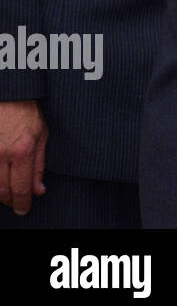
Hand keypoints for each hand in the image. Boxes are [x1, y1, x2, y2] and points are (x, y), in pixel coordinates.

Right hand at [0, 100, 47, 214]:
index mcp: (22, 152)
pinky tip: (0, 178)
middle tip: (16, 203)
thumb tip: (39, 190)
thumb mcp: (42, 136)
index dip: (22, 203)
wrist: (9, 96)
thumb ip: (39, 165)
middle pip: (2, 191)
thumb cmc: (28, 113)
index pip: (21, 188)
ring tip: (8, 191)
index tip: (23, 210)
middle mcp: (2, 155)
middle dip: (10, 201)